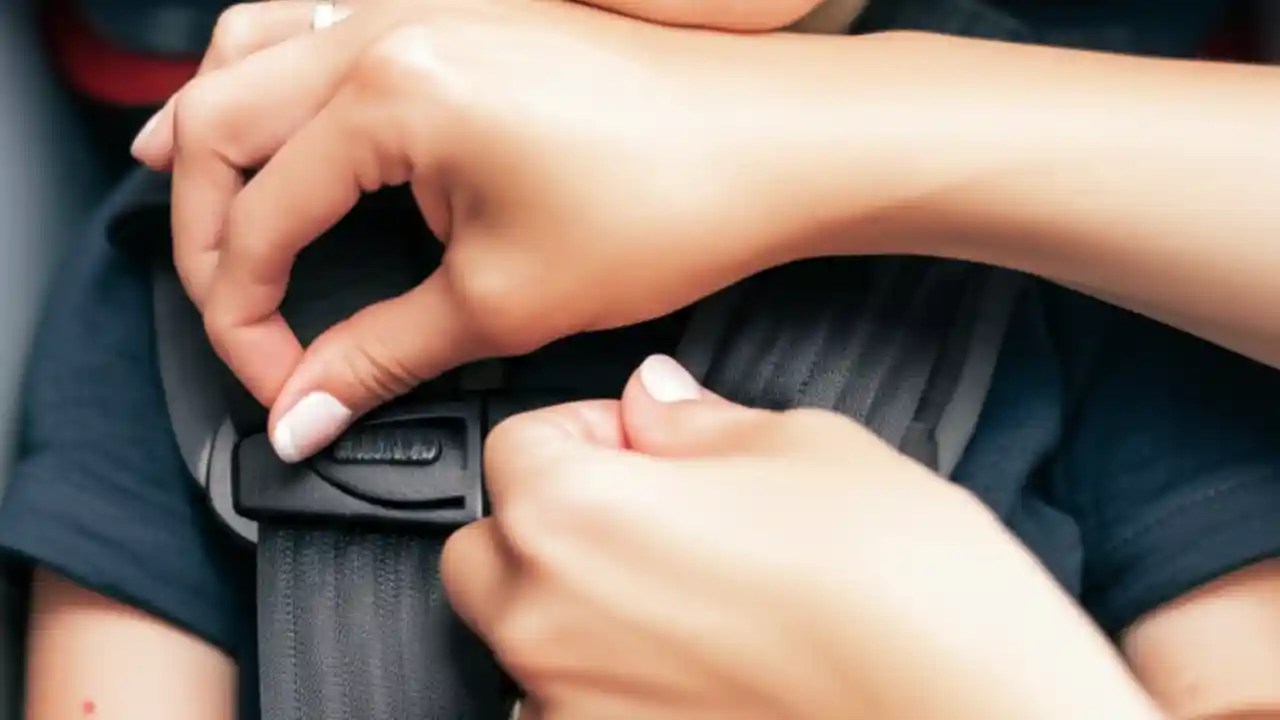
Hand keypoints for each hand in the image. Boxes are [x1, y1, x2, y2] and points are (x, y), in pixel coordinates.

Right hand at [142, 0, 881, 461]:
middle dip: (203, 230)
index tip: (281, 387)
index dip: (245, 321)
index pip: (256, 218)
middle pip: (217, 124)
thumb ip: (380, 356)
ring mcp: (419, 11)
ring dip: (217, 141)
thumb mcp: (504, 301)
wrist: (769, 142)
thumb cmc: (669, 201)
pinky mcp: (454, 18)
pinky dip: (271, 88)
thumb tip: (305, 409)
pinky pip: (313, 32)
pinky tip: (282, 130)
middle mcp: (387, 30)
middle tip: (229, 313)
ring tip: (208, 212)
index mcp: (390, 94)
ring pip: (250, 58)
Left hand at [443, 356, 1163, 719]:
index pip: (515, 446)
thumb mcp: (808, 447)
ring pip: (525, 642)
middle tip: (644, 517)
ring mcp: (572, 713)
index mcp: (574, 518)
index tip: (638, 443)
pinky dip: (609, 686)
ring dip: (574, 611)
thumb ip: (698, 425)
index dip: (586, 431)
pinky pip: (573, 710)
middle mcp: (548, 627)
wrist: (986, 715)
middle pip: (490, 551)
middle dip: (549, 522)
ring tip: (685, 605)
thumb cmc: (908, 590)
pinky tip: (699, 669)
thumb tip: (655, 402)